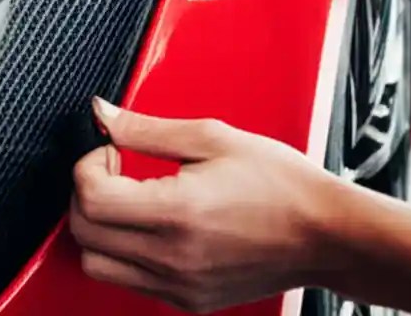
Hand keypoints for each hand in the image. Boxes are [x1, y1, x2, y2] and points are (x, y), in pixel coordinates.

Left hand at [70, 98, 350, 312]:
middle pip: (83, 233)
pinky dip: (124, 252)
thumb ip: (146, 128)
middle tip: (117, 172)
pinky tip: (152, 226)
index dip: (89, 165)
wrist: (326, 234)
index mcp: (178, 212)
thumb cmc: (281, 184)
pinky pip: (127, 280)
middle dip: (87, 193)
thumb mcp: (213, 138)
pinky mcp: (186, 301)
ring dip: (99, 228)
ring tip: (131, 201)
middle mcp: (172, 257)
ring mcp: (178, 285)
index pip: (91, 198)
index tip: (112, 152)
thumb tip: (103, 114)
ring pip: (96, 263)